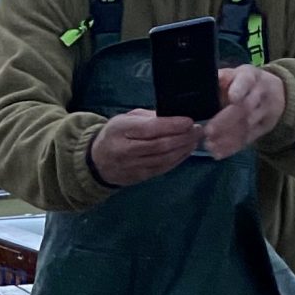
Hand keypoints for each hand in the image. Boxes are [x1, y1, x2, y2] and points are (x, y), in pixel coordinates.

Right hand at [85, 108, 202, 186]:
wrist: (97, 162)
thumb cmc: (115, 135)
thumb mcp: (126, 119)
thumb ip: (148, 117)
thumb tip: (174, 116)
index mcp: (122, 131)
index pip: (150, 129)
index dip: (172, 126)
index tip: (189, 121)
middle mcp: (126, 151)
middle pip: (160, 146)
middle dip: (183, 138)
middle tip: (198, 130)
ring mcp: (133, 166)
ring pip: (164, 159)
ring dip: (183, 149)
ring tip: (195, 139)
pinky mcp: (140, 177)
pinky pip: (162, 168)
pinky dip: (178, 160)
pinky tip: (186, 151)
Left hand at [203, 62, 287, 158]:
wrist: (276, 91)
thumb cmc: (244, 82)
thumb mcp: (235, 75)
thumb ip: (221, 79)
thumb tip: (207, 82)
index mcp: (251, 76)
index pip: (246, 81)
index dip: (240, 89)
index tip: (232, 98)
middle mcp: (261, 93)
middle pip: (245, 107)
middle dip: (226, 120)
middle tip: (208, 131)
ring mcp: (265, 111)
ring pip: (247, 125)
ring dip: (227, 137)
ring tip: (208, 145)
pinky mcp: (265, 128)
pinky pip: (248, 138)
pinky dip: (232, 147)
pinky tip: (217, 153)